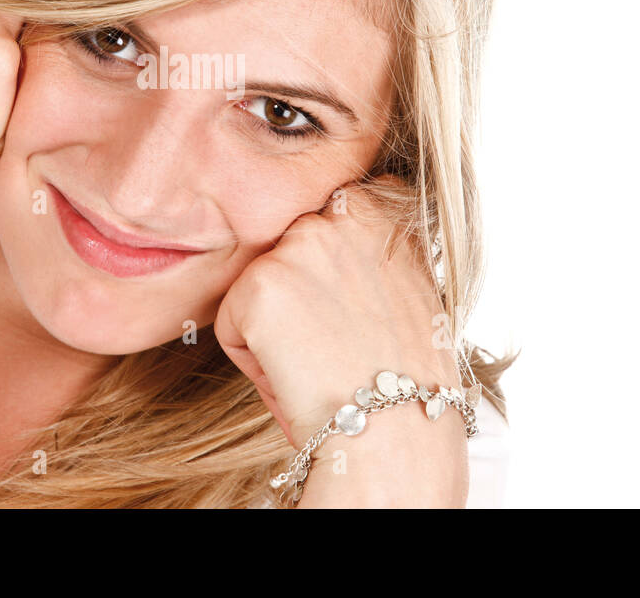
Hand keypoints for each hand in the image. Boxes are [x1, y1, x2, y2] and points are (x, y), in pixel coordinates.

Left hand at [212, 176, 467, 503]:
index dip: (332, 276)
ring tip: (321, 362)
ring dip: (276, 328)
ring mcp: (296, 245)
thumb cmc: (408, 376)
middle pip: (284, 256)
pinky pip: (231, 325)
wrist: (398, 432)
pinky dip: (254, 359)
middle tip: (338, 346)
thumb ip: (370, 250)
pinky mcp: (258, 284)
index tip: (359, 315)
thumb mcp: (408, 287)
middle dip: (299, 299)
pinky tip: (298, 376)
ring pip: (257, 291)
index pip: (324, 219)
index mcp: (378, 208)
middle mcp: (336, 214)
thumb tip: (338, 243)